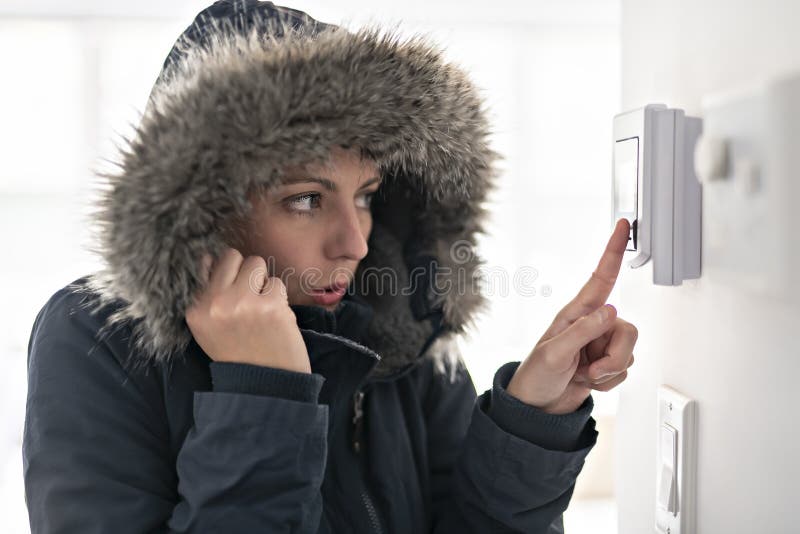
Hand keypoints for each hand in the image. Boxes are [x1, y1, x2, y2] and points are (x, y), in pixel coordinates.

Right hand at [185, 247, 310, 373]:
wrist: (265, 384)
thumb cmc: (238, 353)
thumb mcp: (207, 327)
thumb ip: (206, 295)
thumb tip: (210, 257)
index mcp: (195, 309)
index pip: (205, 263)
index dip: (223, 270)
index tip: (231, 283)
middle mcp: (216, 303)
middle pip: (232, 256)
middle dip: (244, 271)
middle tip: (249, 296)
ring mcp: (243, 302)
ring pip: (257, 264)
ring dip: (263, 283)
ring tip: (262, 308)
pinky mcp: (271, 306)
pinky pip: (277, 283)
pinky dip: (280, 299)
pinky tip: (275, 319)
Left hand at [506, 219, 637, 413]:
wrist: (538, 407)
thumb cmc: (536, 375)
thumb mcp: (554, 354)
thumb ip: (582, 332)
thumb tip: (611, 311)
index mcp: (576, 313)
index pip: (601, 278)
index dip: (613, 251)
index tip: (623, 225)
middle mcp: (592, 325)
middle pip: (628, 329)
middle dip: (615, 357)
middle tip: (592, 370)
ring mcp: (600, 345)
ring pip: (629, 353)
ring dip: (609, 372)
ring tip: (584, 376)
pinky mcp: (607, 364)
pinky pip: (625, 371)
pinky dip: (609, 382)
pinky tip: (589, 382)